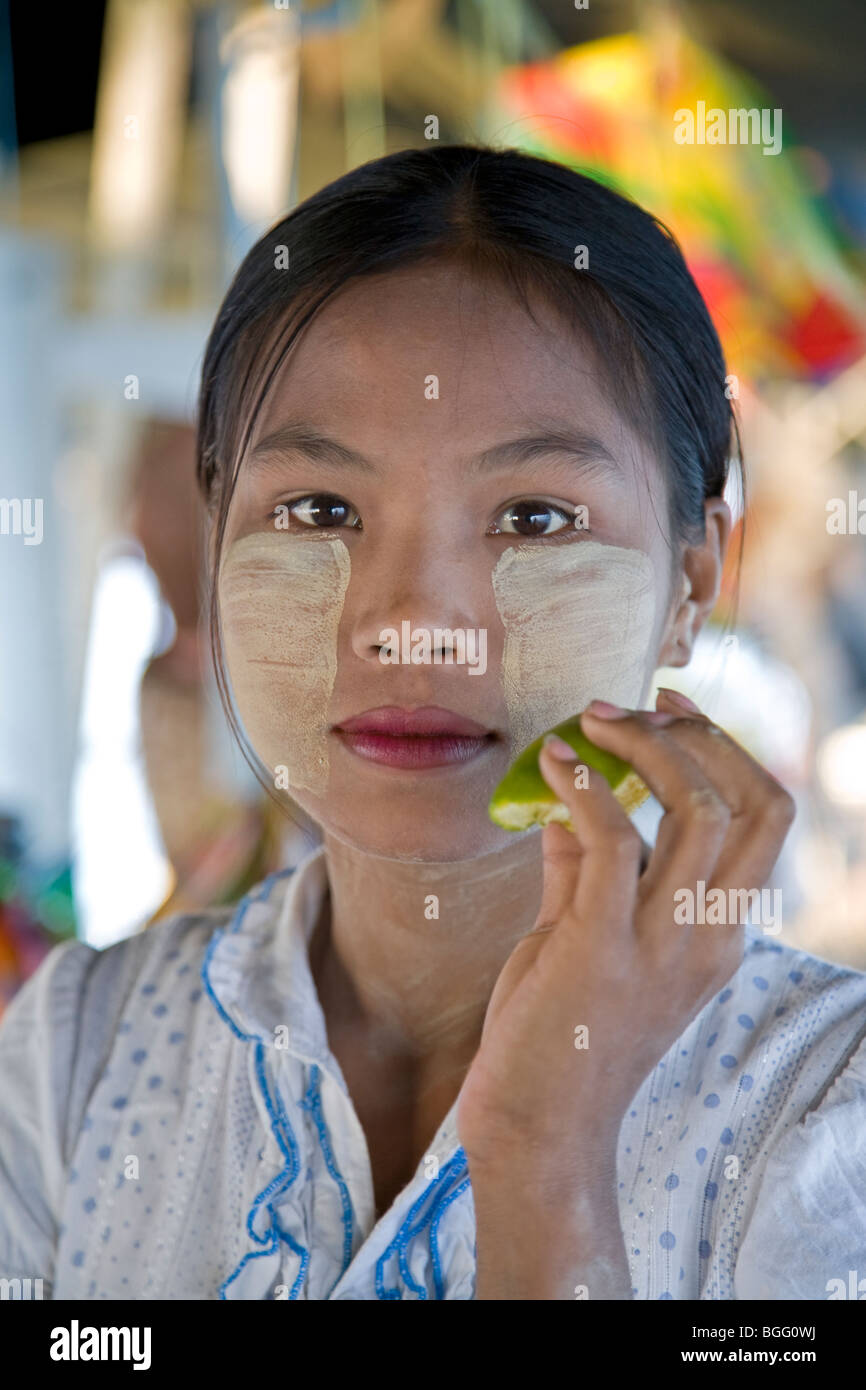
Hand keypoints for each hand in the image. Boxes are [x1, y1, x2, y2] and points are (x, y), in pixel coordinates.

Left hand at [459, 688, 795, 1296]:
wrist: (536, 1131)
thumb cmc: (557, 1040)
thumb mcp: (583, 941)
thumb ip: (581, 874)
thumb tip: (569, 805)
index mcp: (716, 933)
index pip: (763, 820)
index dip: (725, 751)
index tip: (671, 710)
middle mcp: (709, 936)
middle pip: (753, 805)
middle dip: (703, 736)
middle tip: (642, 705)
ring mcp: (663, 944)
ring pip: (697, 812)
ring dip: (644, 747)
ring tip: (590, 720)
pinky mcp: (603, 949)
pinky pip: (612, 841)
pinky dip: (584, 786)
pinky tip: (552, 762)